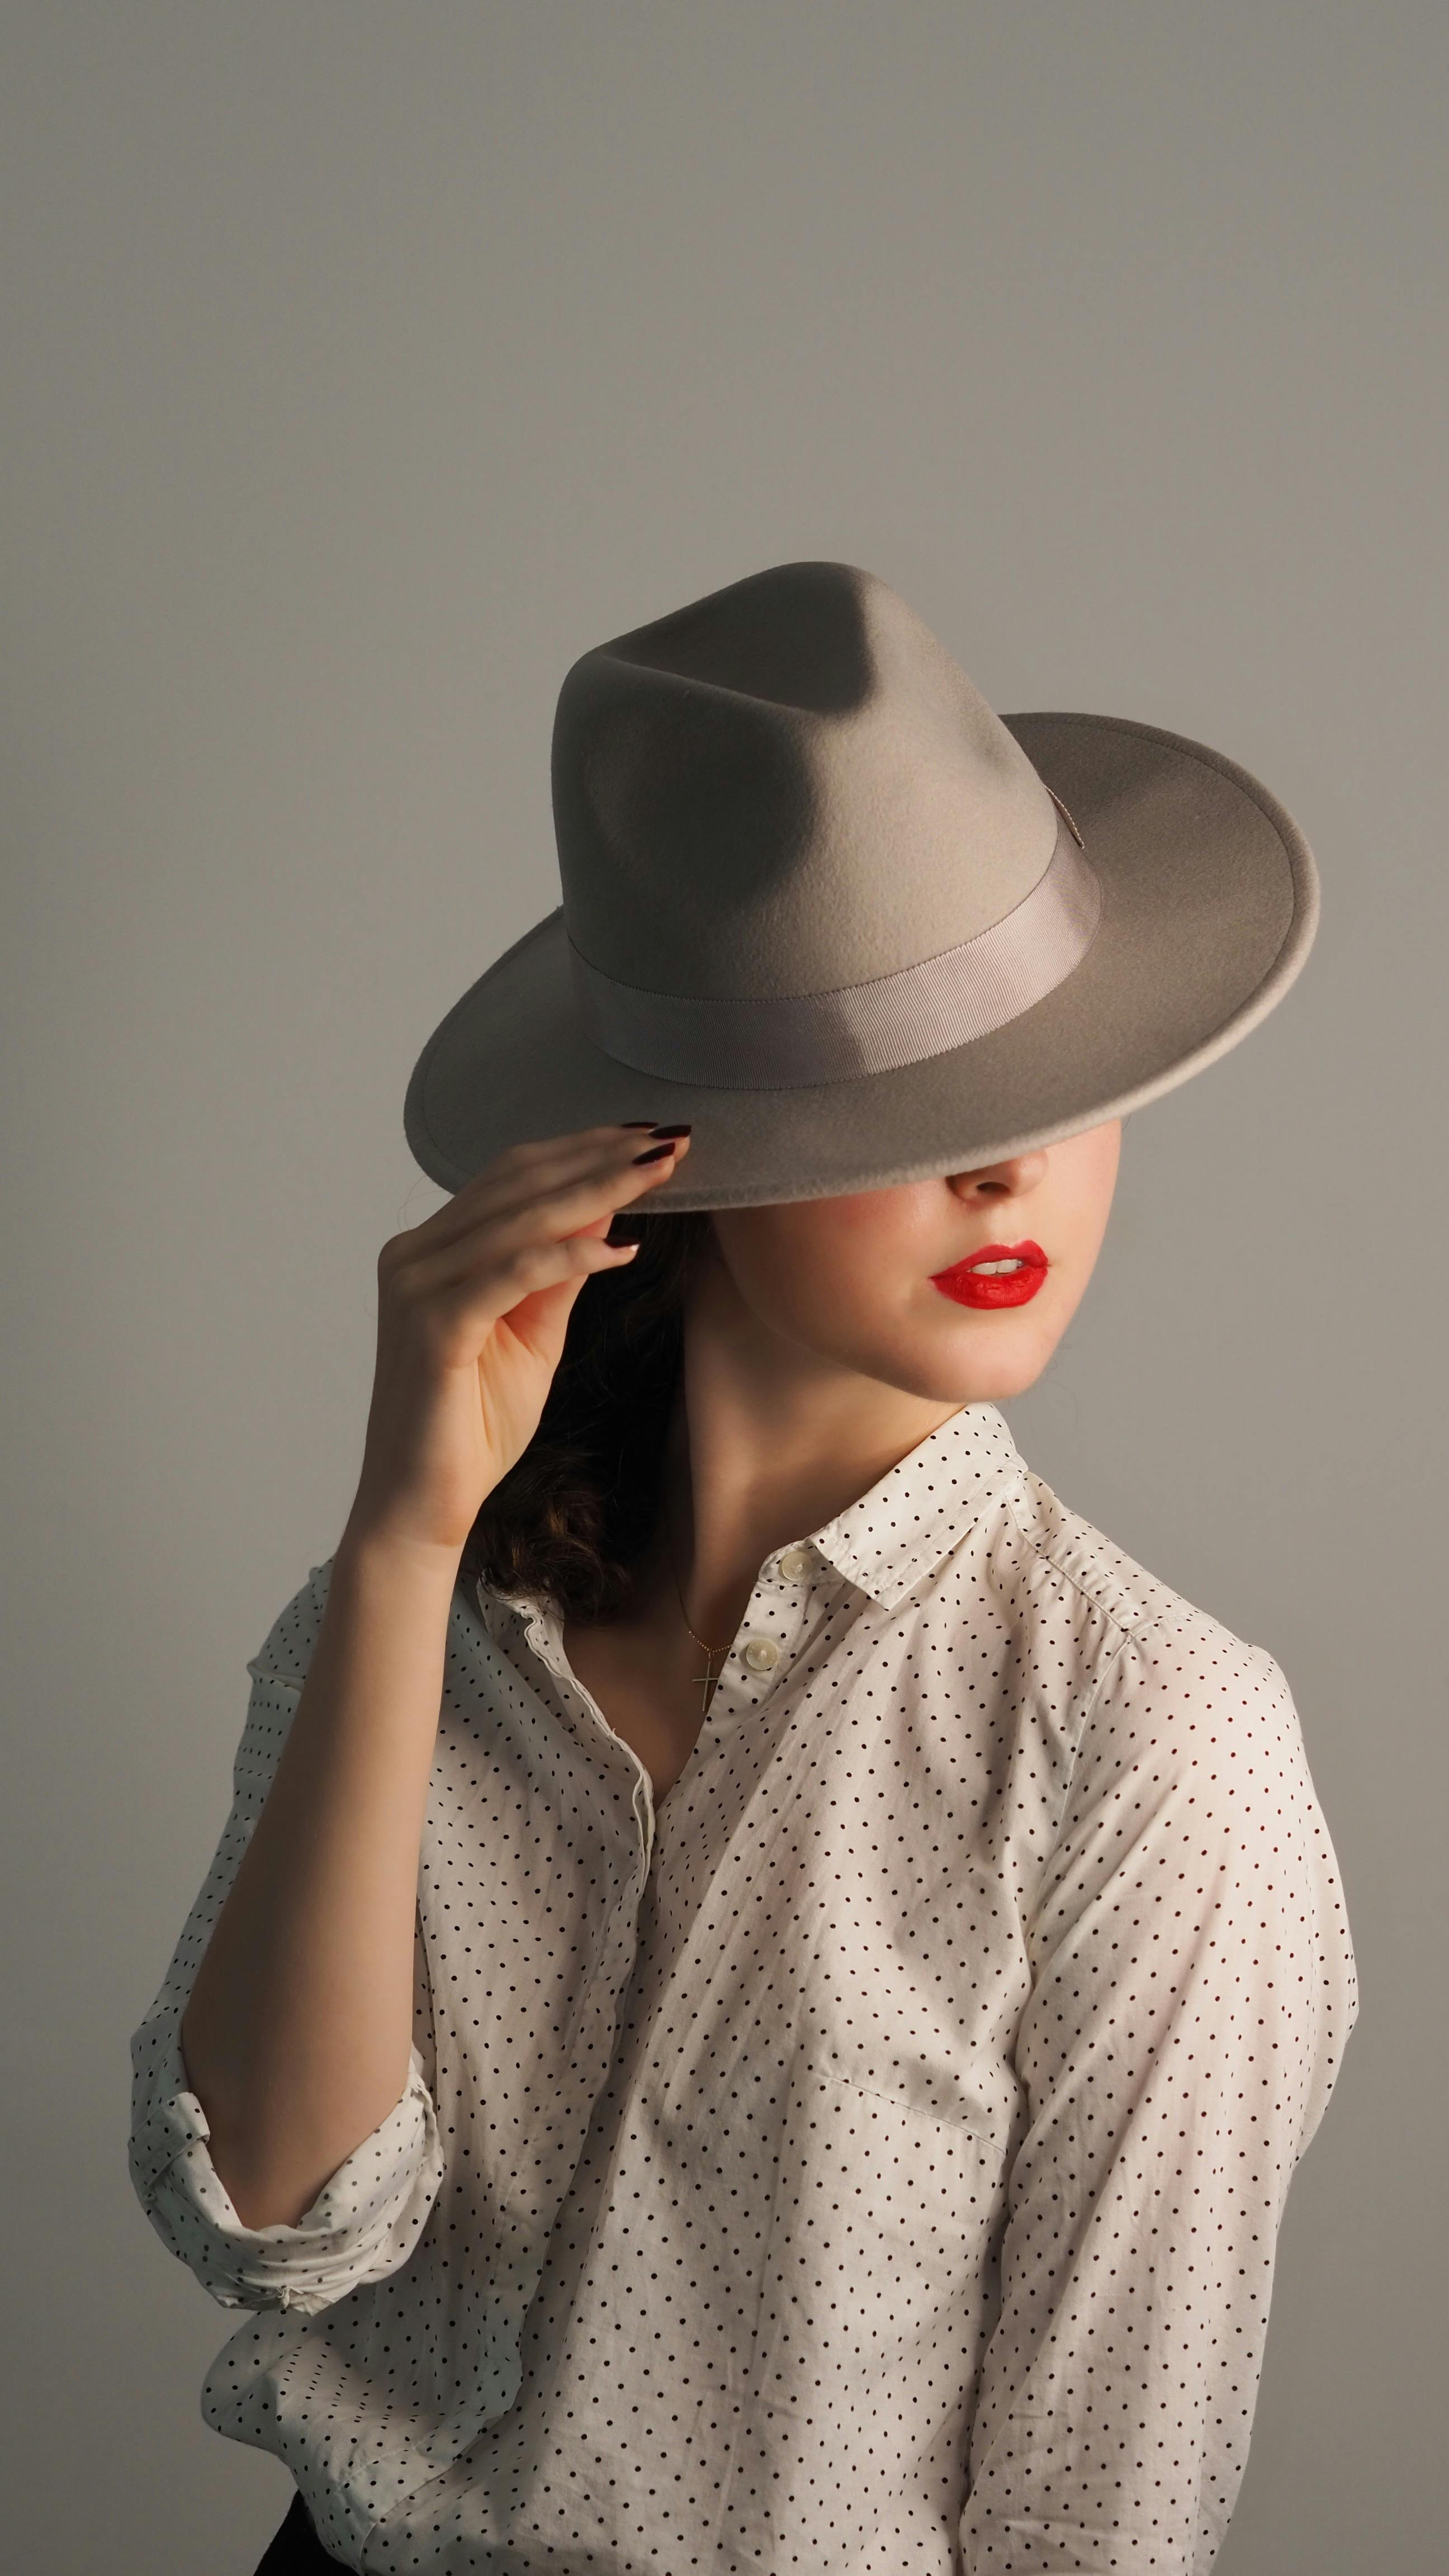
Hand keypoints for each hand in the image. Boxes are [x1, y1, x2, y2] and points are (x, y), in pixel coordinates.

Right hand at [345, 1123, 690, 1559]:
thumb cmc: (473, 1425)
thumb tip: (605, 1205)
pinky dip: (568, 1255)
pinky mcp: (432, 1326)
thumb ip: (559, 1270)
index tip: (650, 1136)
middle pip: (519, 1182)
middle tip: (670, 1140)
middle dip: (601, 1158)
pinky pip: (511, 1274)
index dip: (583, 1150)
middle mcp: (415, 1255)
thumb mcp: (535, 1333)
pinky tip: (622, 1248)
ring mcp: (417, 1287)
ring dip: (597, 1190)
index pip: (514, 1176)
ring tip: (660, 1173)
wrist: (423, 1505)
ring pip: (519, 1218)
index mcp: (433, 1249)